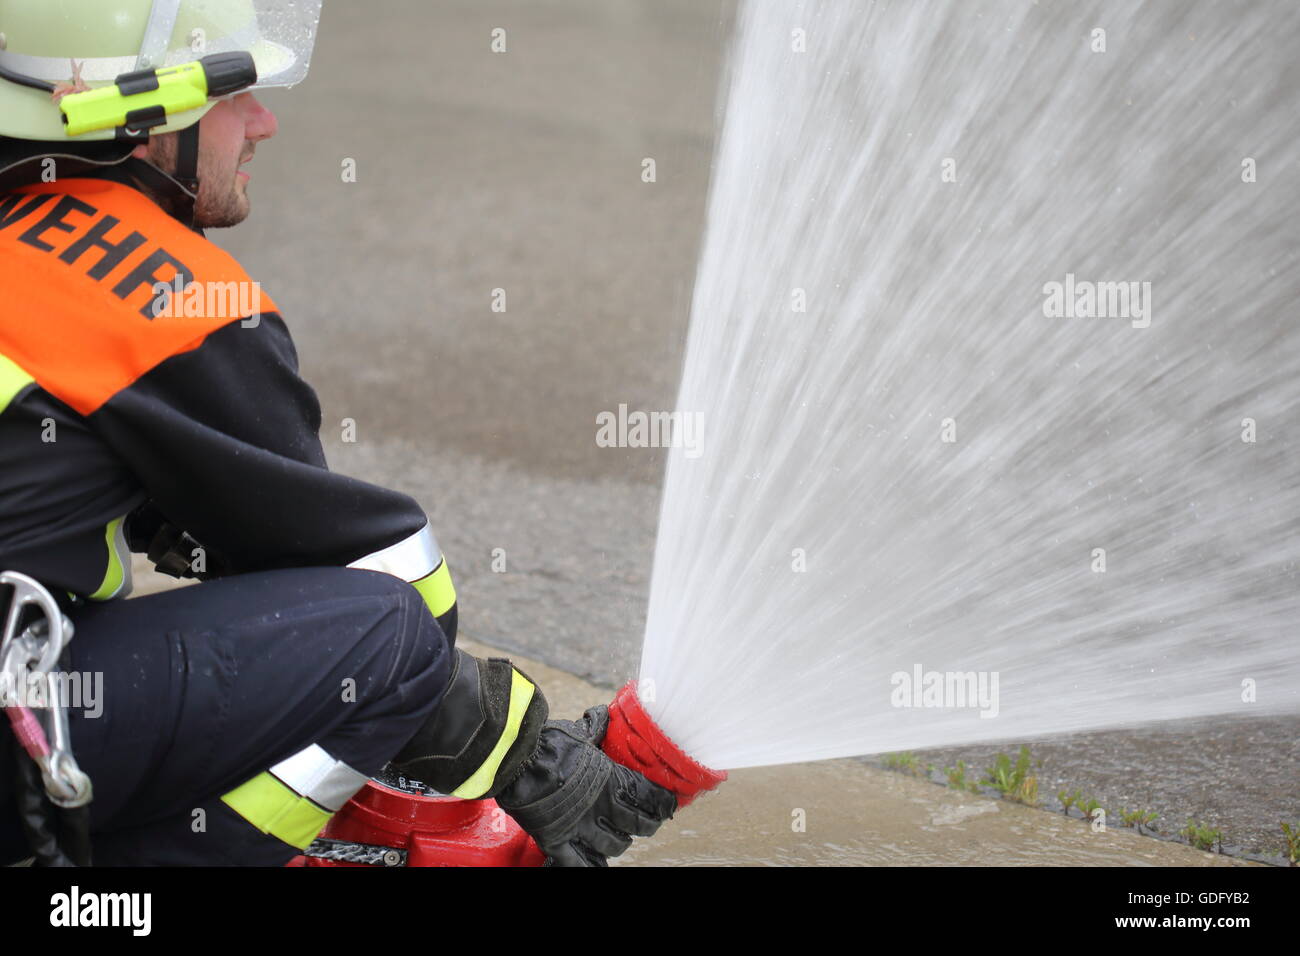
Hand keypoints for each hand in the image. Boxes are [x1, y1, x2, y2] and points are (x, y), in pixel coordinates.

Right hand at [496, 705, 676, 865]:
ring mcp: (581, 827)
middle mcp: (603, 807)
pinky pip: (579, 864)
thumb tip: (604, 714)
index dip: (662, 803)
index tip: (668, 804)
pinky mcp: (558, 841)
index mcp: (613, 779)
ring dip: (620, 843)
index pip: (651, 797)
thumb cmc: (548, 741)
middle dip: (647, 824)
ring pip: (615, 846)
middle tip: (649, 822)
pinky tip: (597, 864)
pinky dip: (590, 866)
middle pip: (639, 825)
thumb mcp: (581, 732)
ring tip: (619, 838)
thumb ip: (597, 728)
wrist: (517, 759)